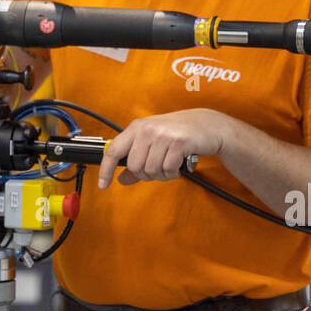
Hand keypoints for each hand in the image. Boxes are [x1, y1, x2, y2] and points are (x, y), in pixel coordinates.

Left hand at [98, 109, 225, 188]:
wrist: (207, 125)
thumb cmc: (178, 133)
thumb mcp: (152, 143)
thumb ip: (136, 161)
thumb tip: (120, 180)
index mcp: (136, 128)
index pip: (113, 150)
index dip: (105, 169)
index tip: (103, 185)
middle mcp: (147, 129)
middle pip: (134, 166)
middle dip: (146, 174)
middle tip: (158, 168)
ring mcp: (162, 135)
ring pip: (151, 170)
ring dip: (161, 174)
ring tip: (170, 165)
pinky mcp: (178, 142)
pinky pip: (168, 169)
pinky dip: (173, 173)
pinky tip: (179, 164)